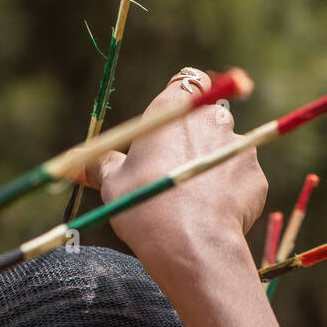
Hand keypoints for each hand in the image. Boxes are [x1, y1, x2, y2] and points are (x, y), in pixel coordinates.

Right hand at [76, 68, 267, 271]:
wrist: (191, 245)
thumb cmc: (145, 206)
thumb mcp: (112, 184)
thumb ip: (98, 165)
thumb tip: (71, 164)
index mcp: (173, 108)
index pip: (187, 81)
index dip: (182, 99)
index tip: (171, 123)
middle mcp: (211, 117)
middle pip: (208, 116)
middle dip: (197, 137)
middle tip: (176, 170)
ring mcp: (239, 146)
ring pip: (227, 149)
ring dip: (215, 165)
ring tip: (194, 201)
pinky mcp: (256, 177)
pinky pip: (241, 180)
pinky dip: (230, 193)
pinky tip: (212, 216)